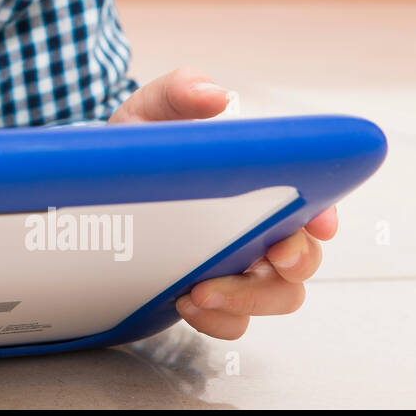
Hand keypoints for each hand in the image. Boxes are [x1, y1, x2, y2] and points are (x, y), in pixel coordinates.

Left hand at [109, 66, 337, 339]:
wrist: (92, 184)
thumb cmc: (137, 143)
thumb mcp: (152, 110)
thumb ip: (182, 91)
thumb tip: (215, 95)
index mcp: (259, 184)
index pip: (312, 203)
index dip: (323, 215)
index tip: (316, 221)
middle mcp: (258, 229)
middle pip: (304, 259)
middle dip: (293, 263)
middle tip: (264, 256)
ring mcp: (236, 266)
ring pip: (277, 297)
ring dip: (248, 298)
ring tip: (201, 290)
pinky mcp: (208, 297)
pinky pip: (233, 324)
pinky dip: (217, 320)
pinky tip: (184, 301)